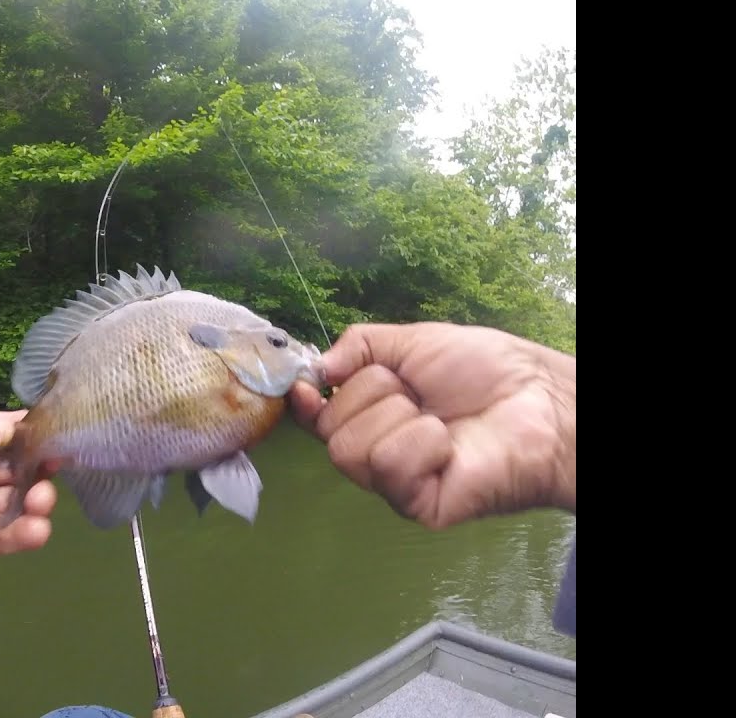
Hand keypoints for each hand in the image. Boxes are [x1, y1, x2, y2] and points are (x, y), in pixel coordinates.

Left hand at [0, 404, 57, 604]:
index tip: (57, 430)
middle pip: (11, 466)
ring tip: (39, 503)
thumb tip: (4, 426)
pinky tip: (34, 532)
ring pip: (12, 502)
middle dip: (37, 465)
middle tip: (50, 471)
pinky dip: (22, 535)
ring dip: (34, 500)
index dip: (25, 428)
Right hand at [289, 322, 574, 528]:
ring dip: (398, 418)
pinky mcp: (418, 504)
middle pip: (329, 432)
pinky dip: (420, 442)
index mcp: (371, 413)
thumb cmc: (487, 371)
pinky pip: (388, 465)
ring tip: (438, 419)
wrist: (540, 398)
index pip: (315, 417)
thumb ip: (360, 345)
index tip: (307, 387)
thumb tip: (317, 368)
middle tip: (417, 393)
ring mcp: (395, 482)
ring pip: (350, 450)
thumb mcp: (415, 341)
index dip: (304, 402)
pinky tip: (448, 444)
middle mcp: (376, 450)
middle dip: (372, 396)